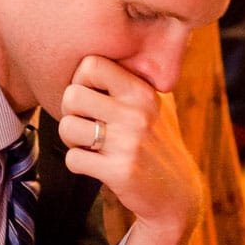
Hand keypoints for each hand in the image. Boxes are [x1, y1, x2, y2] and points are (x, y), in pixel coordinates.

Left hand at [60, 55, 203, 244]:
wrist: (177, 194)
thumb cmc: (157, 143)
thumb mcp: (156, 105)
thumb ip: (132, 80)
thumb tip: (94, 50)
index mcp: (143, 91)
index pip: (91, 64)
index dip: (80, 80)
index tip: (90, 97)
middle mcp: (137, 113)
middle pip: (71, 95)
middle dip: (70, 113)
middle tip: (85, 124)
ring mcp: (129, 143)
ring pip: (67, 127)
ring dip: (71, 140)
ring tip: (89, 145)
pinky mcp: (119, 171)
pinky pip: (73, 159)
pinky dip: (78, 164)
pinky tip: (96, 165)